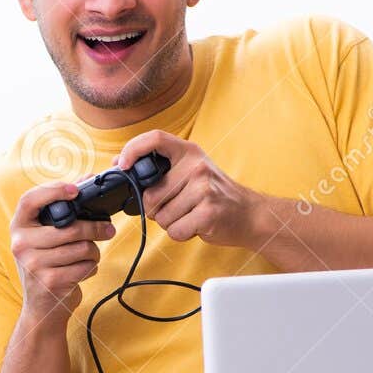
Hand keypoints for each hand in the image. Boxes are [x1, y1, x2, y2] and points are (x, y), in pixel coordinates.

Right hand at [10, 180, 117, 326]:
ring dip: (93, 253)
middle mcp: (21, 244)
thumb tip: (86, 177)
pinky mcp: (49, 282)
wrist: (41, 308)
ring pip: (81, 248)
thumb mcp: (46, 238)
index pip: (29, 200)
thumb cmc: (47, 265)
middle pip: (69, 227)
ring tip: (87, 258)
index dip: (53, 190)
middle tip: (108, 230)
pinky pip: (84, 267)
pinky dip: (90, 269)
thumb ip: (64, 210)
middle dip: (94, 229)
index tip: (75, 189)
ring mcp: (33, 264)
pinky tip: (81, 272)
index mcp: (18, 228)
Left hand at [113, 130, 264, 248]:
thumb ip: (163, 169)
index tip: (121, 164)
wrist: (251, 214)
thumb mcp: (192, 171)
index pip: (155, 138)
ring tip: (190, 215)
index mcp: (189, 152)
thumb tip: (122, 166)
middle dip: (155, 210)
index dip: (132, 149)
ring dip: (170, 223)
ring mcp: (203, 189)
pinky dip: (181, 234)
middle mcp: (196, 166)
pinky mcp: (208, 212)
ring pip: (161, 216)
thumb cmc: (214, 195)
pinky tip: (196, 226)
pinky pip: (174, 231)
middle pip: (150, 195)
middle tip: (177, 208)